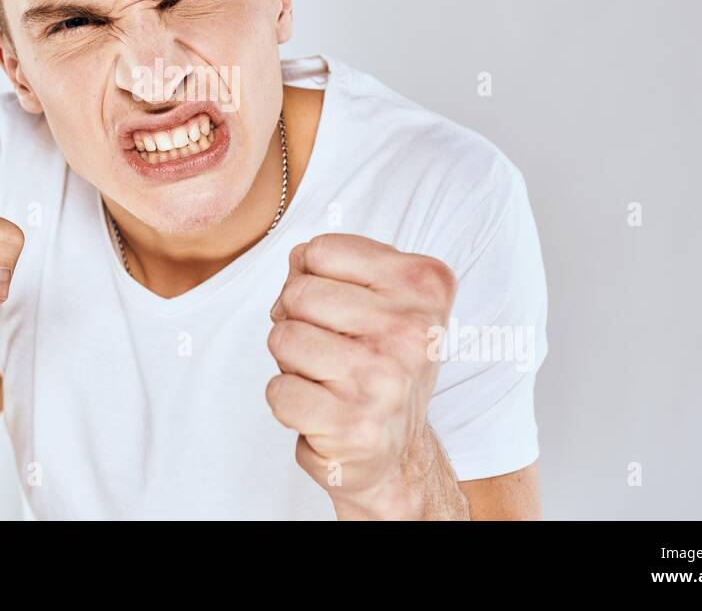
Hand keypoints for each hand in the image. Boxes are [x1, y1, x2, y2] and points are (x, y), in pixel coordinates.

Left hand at [266, 234, 456, 518]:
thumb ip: (333, 265)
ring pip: (282, 339)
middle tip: (329, 350)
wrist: (398, 452)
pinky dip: (287, 402)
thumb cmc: (378, 365)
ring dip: (291, 362)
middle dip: (297, 321)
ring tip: (327, 379)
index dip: (312, 279)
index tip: (340, 311)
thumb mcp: (378, 298)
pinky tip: (321, 410)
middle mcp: (412, 330)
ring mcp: (384, 379)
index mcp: (424, 284)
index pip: (320, 250)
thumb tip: (297, 258)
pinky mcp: (354, 426)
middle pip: (297, 293)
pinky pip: (278, 392)